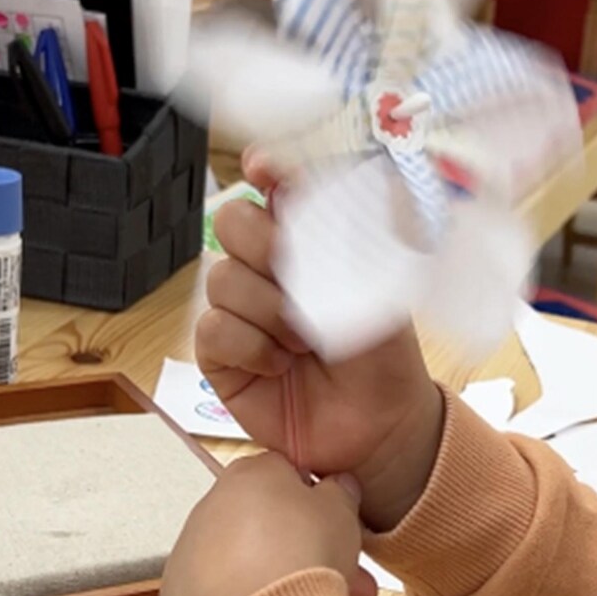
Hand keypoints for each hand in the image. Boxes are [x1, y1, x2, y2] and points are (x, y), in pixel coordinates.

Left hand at [157, 453, 375, 595]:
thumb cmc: (301, 554)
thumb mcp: (341, 510)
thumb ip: (340, 493)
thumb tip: (338, 488)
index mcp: (250, 473)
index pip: (287, 474)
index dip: (321, 504)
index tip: (341, 529)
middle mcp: (211, 507)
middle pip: (270, 524)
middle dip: (310, 552)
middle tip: (347, 581)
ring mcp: (189, 555)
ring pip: (248, 565)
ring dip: (282, 583)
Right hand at [196, 152, 444, 531]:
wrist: (379, 426)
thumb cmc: (383, 356)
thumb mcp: (378, 289)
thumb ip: (343, 238)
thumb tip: (302, 196)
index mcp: (307, 243)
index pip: (275, 189)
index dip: (264, 170)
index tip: (261, 169)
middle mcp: (267, 269)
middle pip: (231, 222)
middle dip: (265, 246)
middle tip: (302, 284)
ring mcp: (240, 311)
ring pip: (221, 278)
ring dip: (268, 310)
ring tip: (305, 341)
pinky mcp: (221, 356)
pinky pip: (213, 329)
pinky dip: (249, 346)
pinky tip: (279, 365)